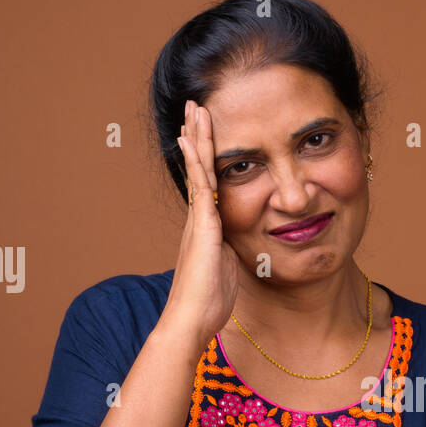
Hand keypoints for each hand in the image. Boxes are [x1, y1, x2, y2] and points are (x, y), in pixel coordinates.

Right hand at [166, 100, 243, 336]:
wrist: (191, 321)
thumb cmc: (209, 303)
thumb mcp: (227, 270)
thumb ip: (229, 253)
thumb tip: (235, 250)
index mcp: (207, 227)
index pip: (208, 182)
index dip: (207, 157)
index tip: (205, 131)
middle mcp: (199, 218)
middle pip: (199, 168)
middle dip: (198, 137)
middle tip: (196, 106)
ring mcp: (199, 220)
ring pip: (198, 170)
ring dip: (196, 138)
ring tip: (194, 109)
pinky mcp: (202, 227)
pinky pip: (200, 187)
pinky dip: (196, 162)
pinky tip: (191, 140)